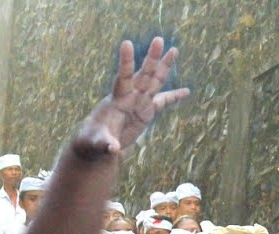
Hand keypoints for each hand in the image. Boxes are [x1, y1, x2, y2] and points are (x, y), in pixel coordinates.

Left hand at [74, 38, 190, 159]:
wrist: (97, 144)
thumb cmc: (92, 142)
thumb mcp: (97, 144)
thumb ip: (105, 144)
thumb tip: (113, 149)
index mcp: (117, 100)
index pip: (122, 78)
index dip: (125, 62)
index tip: (126, 43)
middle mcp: (129, 97)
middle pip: (143, 75)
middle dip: (152, 58)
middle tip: (158, 39)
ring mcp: (139, 103)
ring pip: (154, 81)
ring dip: (164, 66)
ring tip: (174, 50)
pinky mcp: (145, 112)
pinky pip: (163, 102)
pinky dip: (174, 97)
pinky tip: (186, 92)